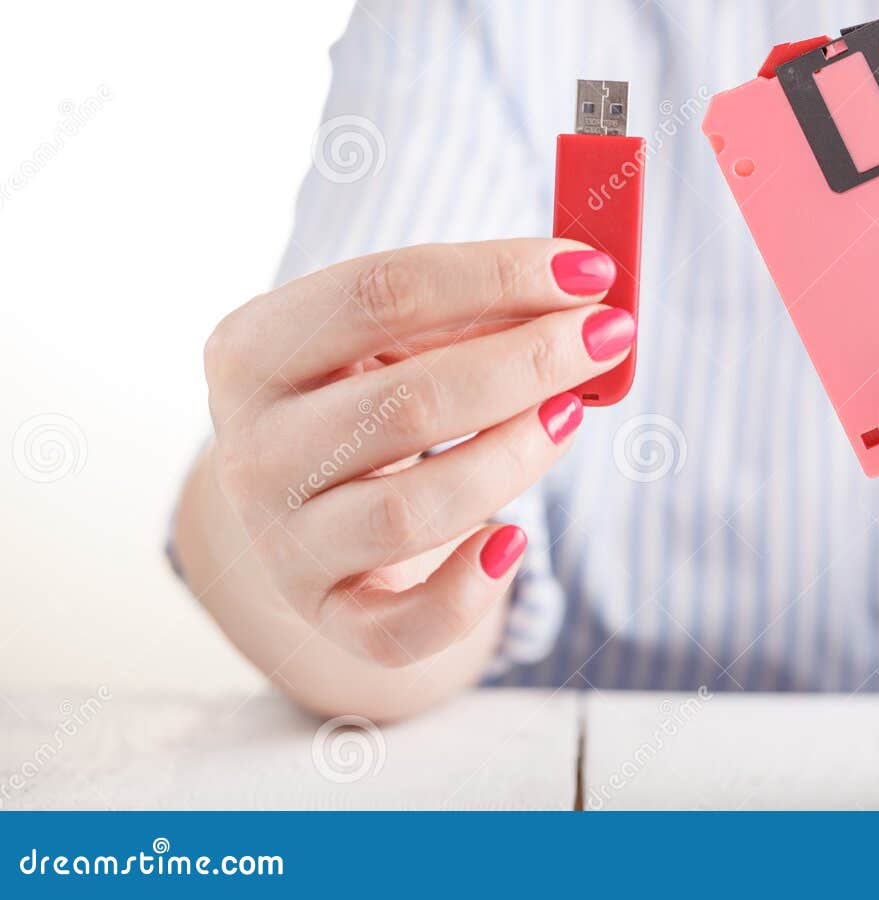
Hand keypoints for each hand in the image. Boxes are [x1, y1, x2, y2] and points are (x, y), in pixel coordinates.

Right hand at [200, 239, 634, 667]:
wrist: (307, 500)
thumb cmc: (370, 393)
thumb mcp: (396, 336)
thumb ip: (473, 310)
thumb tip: (584, 295)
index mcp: (252, 351)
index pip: (380, 294)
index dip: (496, 274)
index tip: (589, 269)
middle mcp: (251, 451)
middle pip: (405, 402)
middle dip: (528, 362)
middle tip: (606, 335)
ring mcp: (282, 543)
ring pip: (411, 510)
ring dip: (515, 457)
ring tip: (571, 414)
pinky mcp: (328, 616)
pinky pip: (400, 629)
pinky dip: (468, 593)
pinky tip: (514, 542)